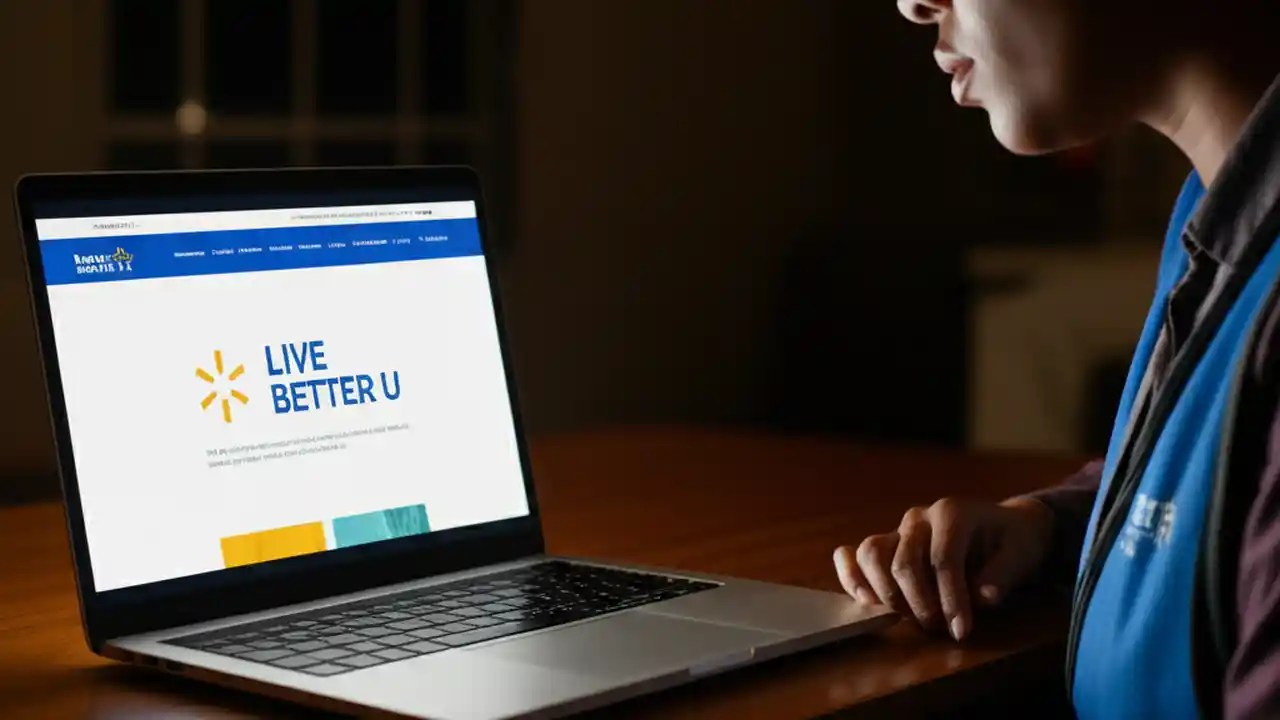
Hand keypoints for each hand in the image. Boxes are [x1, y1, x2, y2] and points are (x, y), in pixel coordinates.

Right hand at [832, 497, 1054, 640]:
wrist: (1001, 527)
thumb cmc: (1012, 541)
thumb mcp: (1022, 554)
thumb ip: (1004, 573)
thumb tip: (982, 596)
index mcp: (952, 513)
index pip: (943, 559)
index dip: (951, 598)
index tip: (961, 630)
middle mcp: (918, 518)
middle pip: (903, 561)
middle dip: (919, 603)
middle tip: (938, 628)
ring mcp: (897, 530)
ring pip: (871, 554)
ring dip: (886, 593)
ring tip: (907, 618)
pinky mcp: (885, 544)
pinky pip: (854, 554)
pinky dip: (852, 576)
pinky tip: (865, 601)